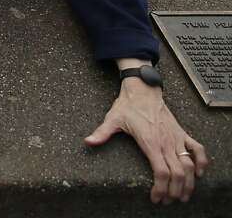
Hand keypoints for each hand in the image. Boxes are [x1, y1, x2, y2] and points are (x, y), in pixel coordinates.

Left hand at [85, 79, 208, 203]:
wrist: (143, 90)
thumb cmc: (127, 105)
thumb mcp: (112, 119)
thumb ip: (101, 133)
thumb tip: (88, 142)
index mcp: (150, 142)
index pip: (161, 172)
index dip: (161, 188)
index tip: (156, 198)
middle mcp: (166, 142)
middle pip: (178, 173)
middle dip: (175, 191)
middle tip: (169, 201)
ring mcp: (176, 138)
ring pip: (190, 165)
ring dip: (190, 183)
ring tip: (184, 195)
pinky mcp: (181, 133)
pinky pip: (198, 149)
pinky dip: (202, 162)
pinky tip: (200, 174)